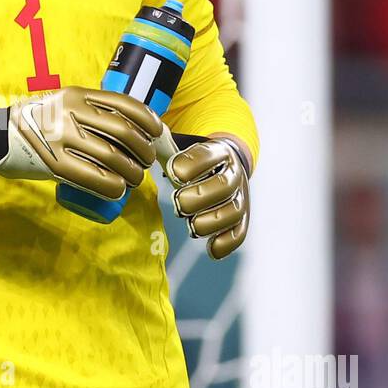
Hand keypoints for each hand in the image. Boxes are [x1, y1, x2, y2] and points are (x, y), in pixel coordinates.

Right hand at [0, 86, 162, 199]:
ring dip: (131, 172)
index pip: (124, 104)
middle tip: (145, 162)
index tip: (158, 133)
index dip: (148, 120)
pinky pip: (94, 177)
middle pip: (124, 132)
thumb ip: (90, 108)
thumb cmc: (37, 121)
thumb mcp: (63, 102)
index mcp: (77, 95)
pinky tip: (118, 190)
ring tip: (133, 178)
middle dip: (143, 150)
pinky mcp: (54, 164)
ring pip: (113, 157)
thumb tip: (131, 126)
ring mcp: (62, 138)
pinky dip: (112, 186)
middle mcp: (71, 113)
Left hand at [164, 136, 249, 259]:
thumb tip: (146, 137)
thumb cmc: (194, 161)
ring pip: (233, 211)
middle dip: (198, 197)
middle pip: (224, 185)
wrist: (225, 167)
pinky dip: (226, 243)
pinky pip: (239, 232)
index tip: (173, 173)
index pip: (209, 155)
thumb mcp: (183, 147)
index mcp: (219, 152)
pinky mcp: (241, 218)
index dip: (191, 165)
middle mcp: (234, 173)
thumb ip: (164, 145)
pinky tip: (211, 250)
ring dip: (210, 222)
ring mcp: (240, 197)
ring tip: (191, 225)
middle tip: (178, 203)